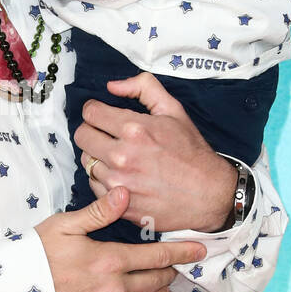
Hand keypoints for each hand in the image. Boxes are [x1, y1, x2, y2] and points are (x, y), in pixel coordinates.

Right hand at [35, 187, 206, 291]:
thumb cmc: (34, 255)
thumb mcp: (64, 225)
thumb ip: (98, 212)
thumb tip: (124, 193)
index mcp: (109, 259)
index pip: (157, 255)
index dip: (182, 251)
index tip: (200, 249)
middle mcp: (114, 289)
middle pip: (157, 281)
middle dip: (170, 271)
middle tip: (175, 264)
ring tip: (163, 284)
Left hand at [74, 72, 237, 232]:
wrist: (209, 194)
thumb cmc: (192, 153)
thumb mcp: (173, 110)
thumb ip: (143, 87)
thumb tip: (113, 86)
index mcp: (134, 129)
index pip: (90, 113)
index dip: (95, 110)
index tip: (102, 115)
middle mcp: (122, 157)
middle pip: (82, 136)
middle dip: (92, 131)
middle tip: (106, 134)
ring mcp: (119, 184)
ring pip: (86, 161)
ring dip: (97, 156)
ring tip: (118, 157)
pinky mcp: (119, 205)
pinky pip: (94, 185)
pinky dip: (102, 179)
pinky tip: (121, 175)